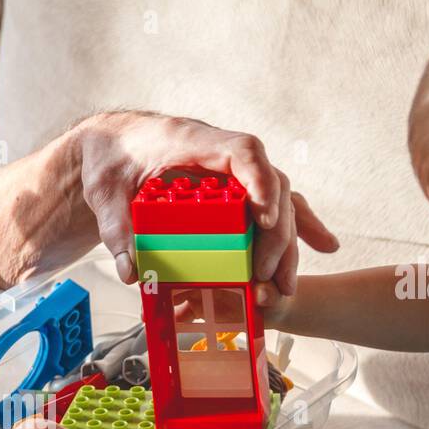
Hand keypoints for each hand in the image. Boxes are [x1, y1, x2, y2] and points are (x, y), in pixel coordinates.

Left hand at [0, 111, 337, 294]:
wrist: (109, 146)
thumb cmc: (108, 161)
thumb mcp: (105, 195)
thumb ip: (117, 230)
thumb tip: (131, 273)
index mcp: (192, 143)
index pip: (242, 151)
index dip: (260, 181)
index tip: (267, 217)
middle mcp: (221, 154)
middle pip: (269, 183)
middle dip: (276, 231)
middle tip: (265, 274)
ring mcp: (232, 172)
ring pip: (276, 198)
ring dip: (287, 240)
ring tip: (285, 285)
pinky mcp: (234, 189)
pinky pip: (271, 205)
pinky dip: (297, 225)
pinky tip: (323, 246)